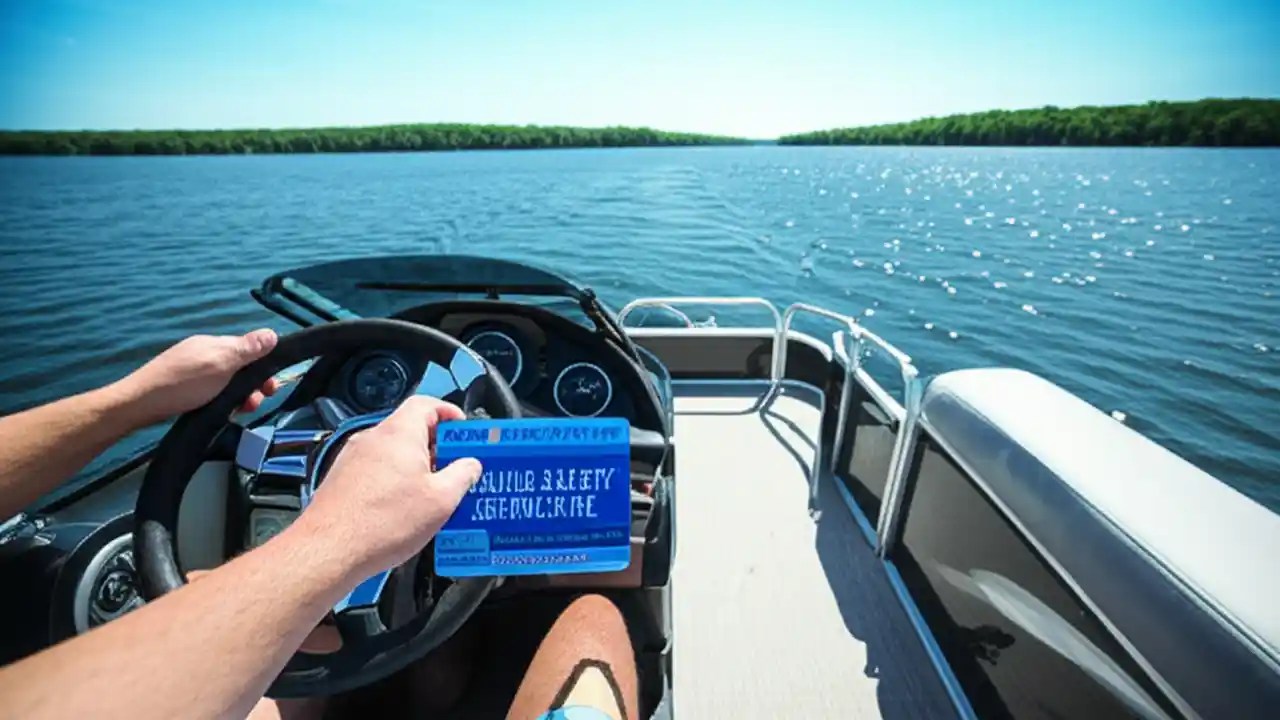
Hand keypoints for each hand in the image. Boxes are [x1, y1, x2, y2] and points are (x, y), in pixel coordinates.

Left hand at [114, 329, 280, 424]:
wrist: (140, 404)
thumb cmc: (184, 383)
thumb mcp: (221, 364)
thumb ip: (248, 350)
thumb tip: (273, 333)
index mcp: (215, 343)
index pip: (249, 349)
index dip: (264, 366)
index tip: (271, 388)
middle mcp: (206, 353)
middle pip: (240, 367)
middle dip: (253, 385)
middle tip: (253, 405)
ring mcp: (194, 371)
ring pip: (228, 382)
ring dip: (240, 397)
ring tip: (239, 412)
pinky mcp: (185, 387)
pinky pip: (214, 391)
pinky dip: (222, 401)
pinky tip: (220, 411)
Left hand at [293, 396, 481, 579]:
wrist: (330, 550)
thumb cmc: (384, 523)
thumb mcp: (441, 501)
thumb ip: (462, 476)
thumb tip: (470, 465)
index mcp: (399, 433)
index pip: (426, 404)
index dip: (449, 413)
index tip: (464, 431)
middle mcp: (373, 439)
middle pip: (410, 429)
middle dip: (437, 446)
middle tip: (456, 468)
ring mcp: (353, 458)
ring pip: (393, 452)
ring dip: (416, 466)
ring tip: (432, 493)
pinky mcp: (342, 480)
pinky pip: (377, 470)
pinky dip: (394, 480)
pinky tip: (404, 508)